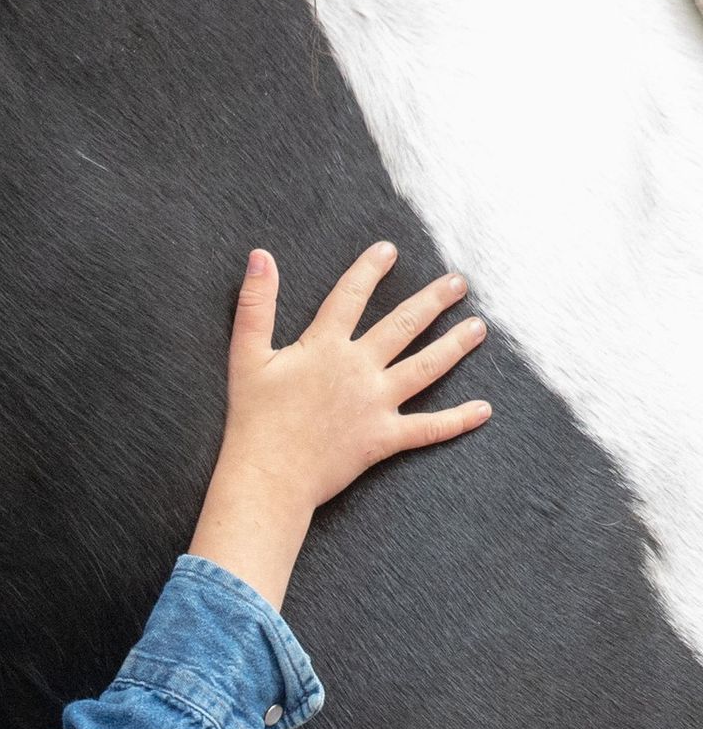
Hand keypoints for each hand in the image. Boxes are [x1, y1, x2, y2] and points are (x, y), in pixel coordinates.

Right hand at [188, 242, 491, 609]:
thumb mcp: (245, 357)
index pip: (351, 297)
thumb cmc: (253, 420)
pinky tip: (483, 410)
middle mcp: (358, 369)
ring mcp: (375, 404)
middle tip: (458, 284)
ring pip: (425, 368)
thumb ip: (255, 305)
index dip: (370, 270)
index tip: (389, 251)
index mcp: (324, 347)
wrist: (267, 477)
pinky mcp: (382, 438)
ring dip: (455, 346)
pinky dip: (457, 420)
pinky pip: (427, 428)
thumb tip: (260, 256)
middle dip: (433, 301)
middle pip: (403, 326)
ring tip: (478, 328)